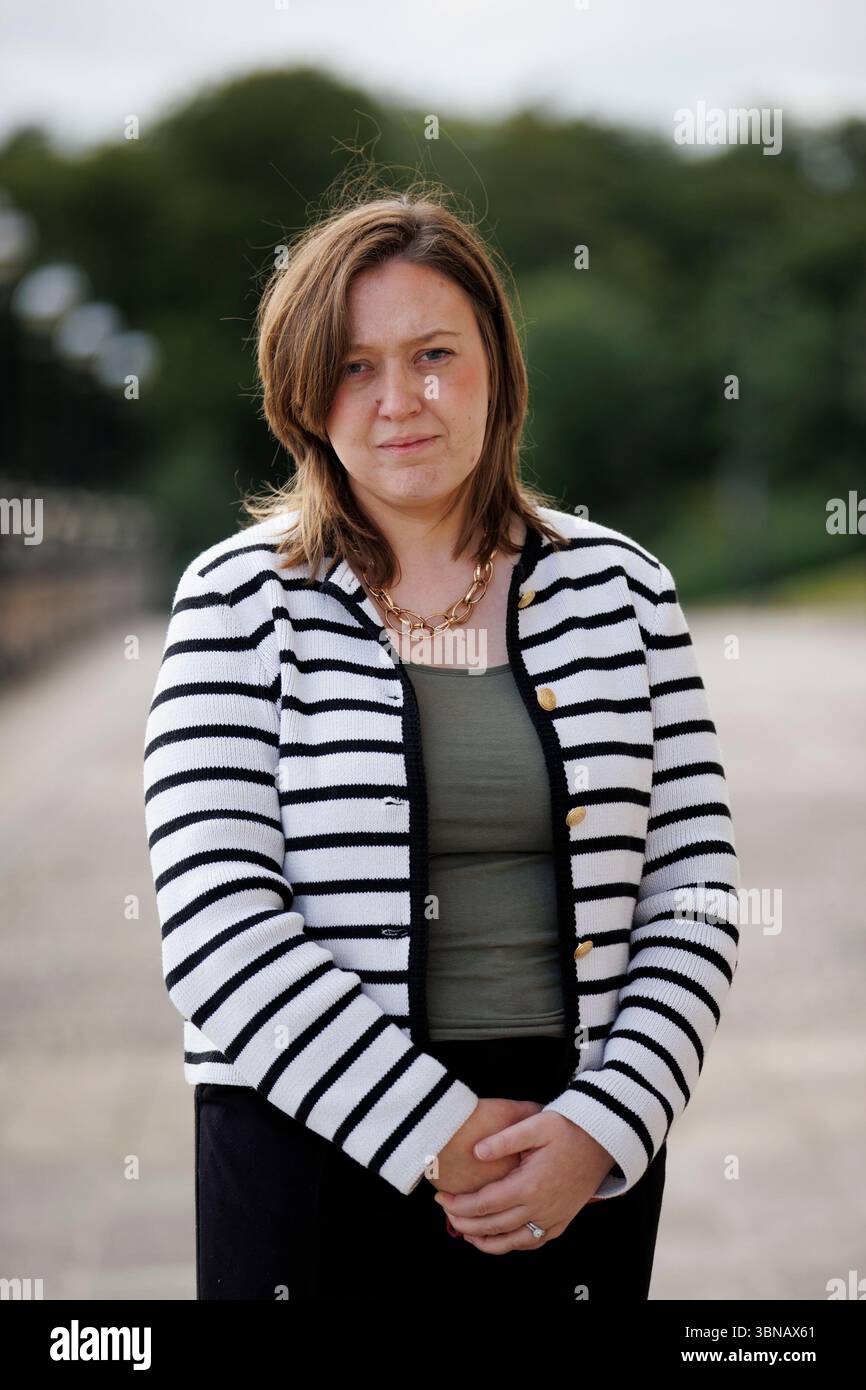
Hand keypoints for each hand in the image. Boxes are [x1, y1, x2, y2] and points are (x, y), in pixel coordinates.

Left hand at [434, 1111, 614, 1252]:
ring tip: (467, 1234)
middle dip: (465, 1224)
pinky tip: (502, 1239)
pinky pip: (534, 1242)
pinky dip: (514, 1245)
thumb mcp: (537, 1124)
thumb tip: (476, 1151)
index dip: (459, 1205)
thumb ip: (505, 1139)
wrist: (604, 1141)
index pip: (485, 1204)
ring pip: (514, 1242)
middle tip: (446, 1214)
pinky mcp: (563, 1221)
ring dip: (487, 1242)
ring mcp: (553, 1218)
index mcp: (529, 1185)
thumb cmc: (569, 1128)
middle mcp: (540, 1207)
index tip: (441, 1198)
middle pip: (494, 1226)